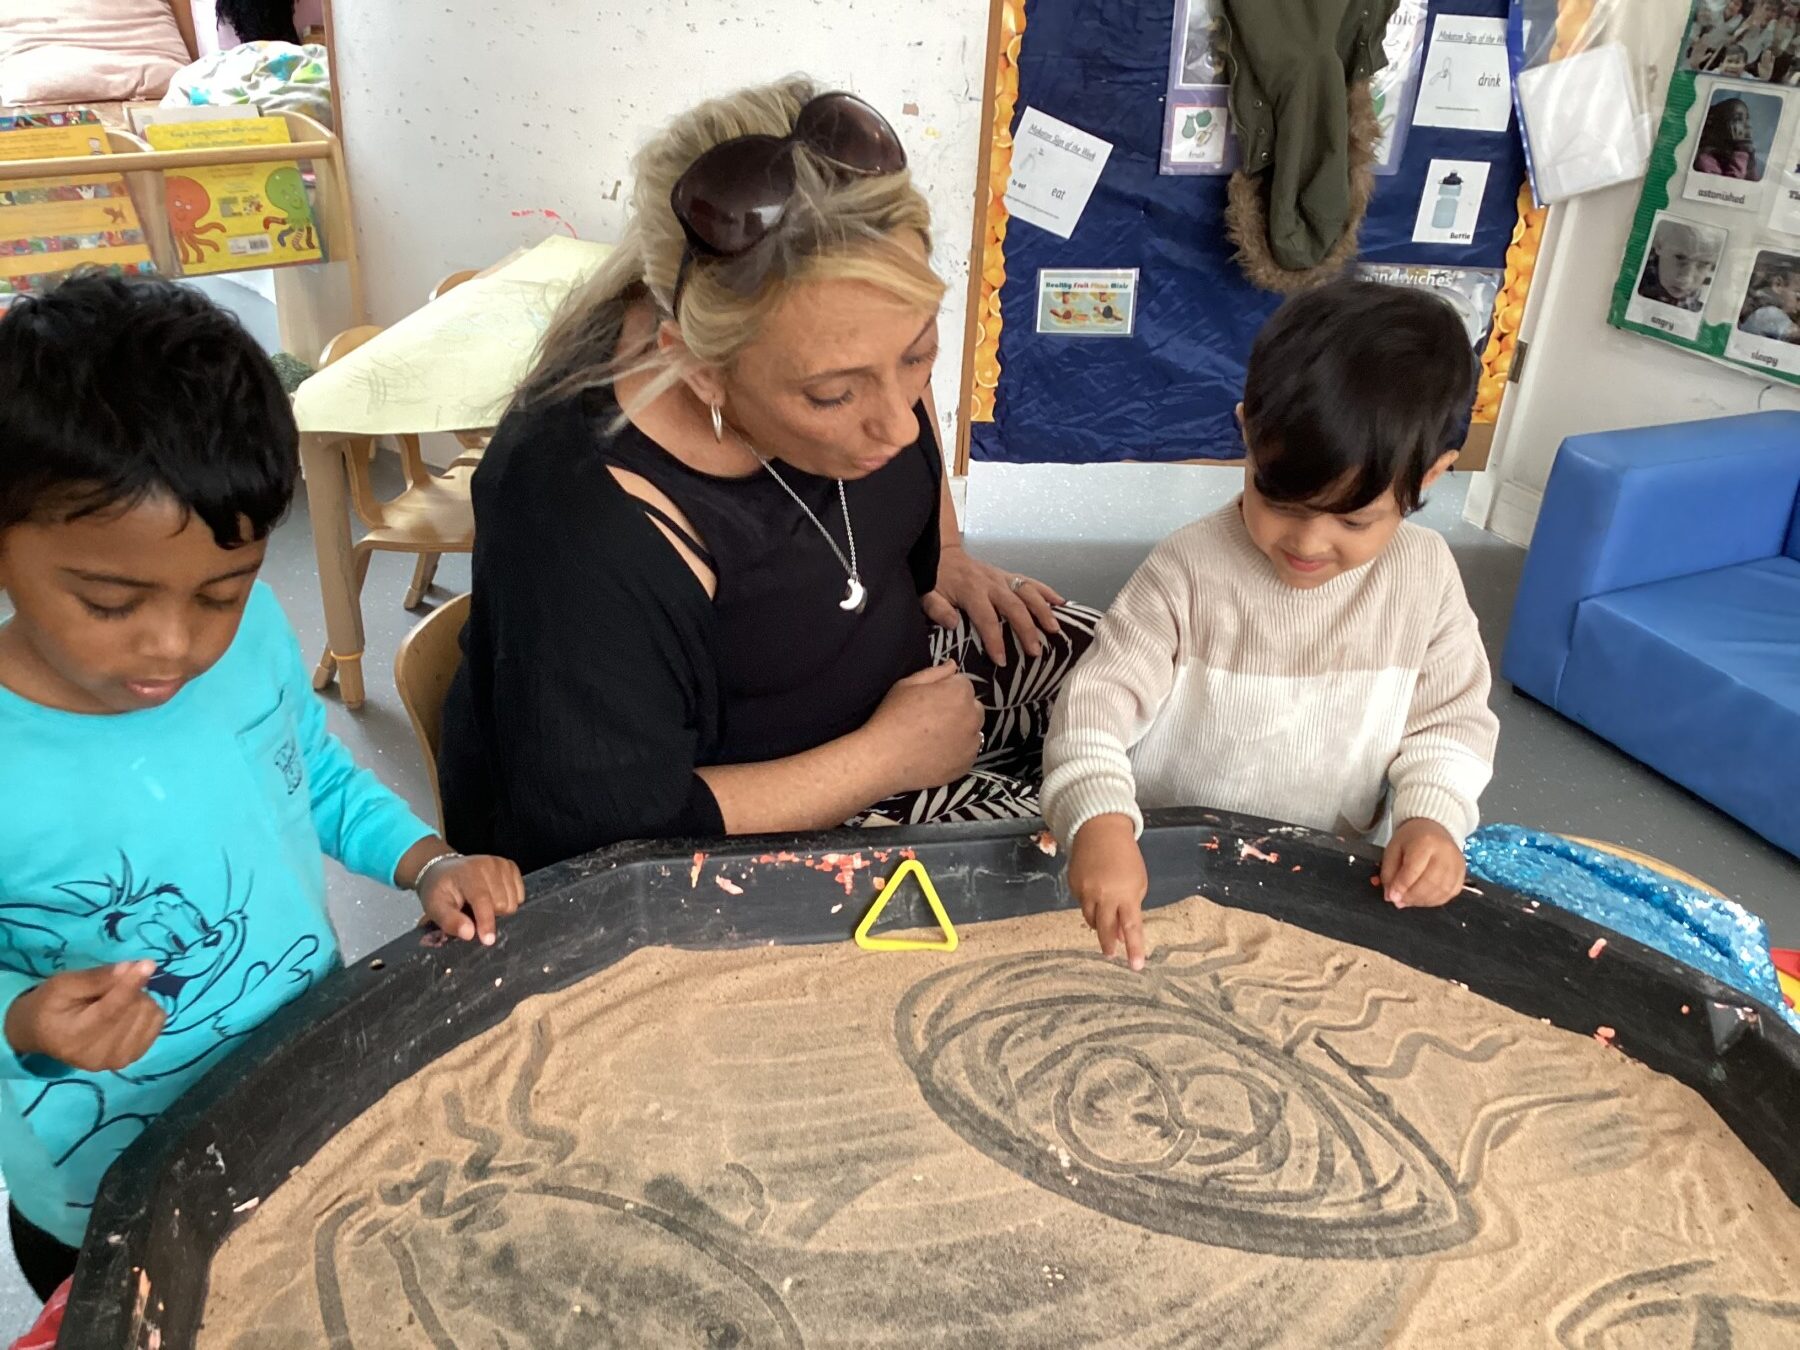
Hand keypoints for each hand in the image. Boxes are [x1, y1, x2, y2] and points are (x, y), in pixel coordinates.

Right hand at [3, 962, 164, 1071]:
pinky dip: (146, 1010)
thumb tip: (130, 967)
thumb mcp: (63, 984)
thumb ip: (96, 978)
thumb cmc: (50, 1005)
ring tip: (113, 1001)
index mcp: (75, 1037)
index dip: (130, 985)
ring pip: (149, 1014)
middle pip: (134, 1009)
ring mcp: (118, 1060)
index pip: (110, 1010)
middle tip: (107, 989)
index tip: (148, 963)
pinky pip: (157, 1022)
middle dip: (129, 988)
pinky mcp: (133, 1057)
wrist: (43, 1034)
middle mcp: (99, 1054)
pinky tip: (127, 1012)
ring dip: (138, 999)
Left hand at [417, 854, 525, 945]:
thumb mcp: (435, 908)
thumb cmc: (440, 891)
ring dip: (500, 910)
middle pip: (502, 903)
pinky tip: (494, 897)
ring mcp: (502, 864)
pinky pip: (520, 895)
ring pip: (513, 901)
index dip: (486, 921)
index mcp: (468, 872)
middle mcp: (489, 864)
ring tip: (482, 905)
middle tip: (474, 912)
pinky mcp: (511, 866)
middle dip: (490, 915)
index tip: (488, 941)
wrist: (443, 870)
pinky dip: (509, 901)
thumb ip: (450, 921)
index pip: (482, 899)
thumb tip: (469, 934)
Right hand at [859, 662, 982, 793]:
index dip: (946, 690)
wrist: (883, 759)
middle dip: (958, 709)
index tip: (930, 700)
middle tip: (932, 719)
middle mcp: (973, 716)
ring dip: (961, 729)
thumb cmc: (892, 717)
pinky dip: (958, 751)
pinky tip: (937, 752)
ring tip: (934, 737)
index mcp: (959, 692)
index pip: (963, 684)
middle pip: (973, 707)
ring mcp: (972, 743)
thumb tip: (953, 665)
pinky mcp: (967, 764)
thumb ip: (935, 672)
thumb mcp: (907, 685)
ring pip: (972, 730)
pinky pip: (968, 751)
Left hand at [922, 546, 1064, 666]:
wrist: (942, 552)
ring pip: (1028, 592)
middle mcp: (991, 583)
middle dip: (1027, 630)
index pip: (986, 619)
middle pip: (1014, 607)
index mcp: (971, 591)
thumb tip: (953, 623)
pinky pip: (1030, 581)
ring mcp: (1002, 578)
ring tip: (1054, 630)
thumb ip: (937, 609)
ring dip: (1043, 611)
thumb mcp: (927, 595)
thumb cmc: (935, 580)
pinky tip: (1061, 603)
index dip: (995, 640)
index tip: (1002, 660)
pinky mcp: (1008, 575)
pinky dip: (1047, 591)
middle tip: (1036, 651)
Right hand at [1070, 815, 1148, 969]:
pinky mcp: (1073, 885)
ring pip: (1090, 919)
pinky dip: (1090, 904)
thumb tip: (1122, 933)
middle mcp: (1105, 895)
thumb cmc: (1126, 856)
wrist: (1099, 829)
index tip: (1136, 967)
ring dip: (1098, 924)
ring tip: (1104, 923)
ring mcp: (1085, 891)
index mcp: (1126, 894)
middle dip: (1108, 944)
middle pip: (1105, 929)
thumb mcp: (1138, 881)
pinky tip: (1095, 894)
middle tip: (1111, 954)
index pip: (1131, 928)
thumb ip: (1131, 907)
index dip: (1135, 949)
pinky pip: (1082, 903)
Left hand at [1380, 819, 1465, 908]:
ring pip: (1441, 891)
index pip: (1413, 869)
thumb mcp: (1393, 849)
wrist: (1434, 828)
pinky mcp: (1462, 874)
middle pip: (1429, 883)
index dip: (1401, 886)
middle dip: (1411, 896)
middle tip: (1398, 901)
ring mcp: (1457, 864)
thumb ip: (1389, 872)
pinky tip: (1422, 898)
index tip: (1391, 897)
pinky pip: (1449, 894)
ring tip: (1408, 900)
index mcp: (1426, 842)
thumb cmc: (1411, 839)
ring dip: (1422, 901)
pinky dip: (1434, 901)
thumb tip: (1390, 896)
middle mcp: (1446, 853)